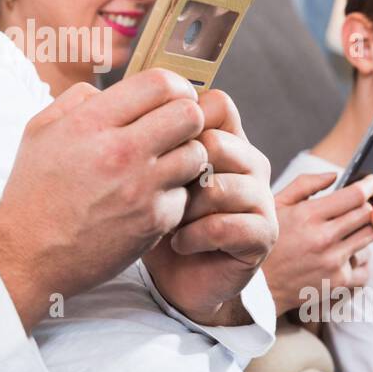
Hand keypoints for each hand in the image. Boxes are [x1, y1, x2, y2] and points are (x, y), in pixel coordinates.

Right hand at [0, 68, 206, 330]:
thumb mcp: (40, 131)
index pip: (160, 84)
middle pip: (189, 114)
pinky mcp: (153, 221)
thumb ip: (78, 100)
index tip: (173, 98)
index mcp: (91, 123)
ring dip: (186, 156)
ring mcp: (140, 189)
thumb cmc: (33, 191)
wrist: (27, 255)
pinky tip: (151, 198)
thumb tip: (110, 90)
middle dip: (188, 117)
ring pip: (197, 154)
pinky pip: (185, 194)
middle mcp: (120, 152)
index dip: (176, 87)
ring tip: (165, 164)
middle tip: (176, 130)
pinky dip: (174, 194)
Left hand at [142, 89, 278, 325]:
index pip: (218, 104)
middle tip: (161, 195)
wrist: (175, 277)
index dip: (183, 121)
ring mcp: (263, 196)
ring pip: (218, 186)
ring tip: (169, 224)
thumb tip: (108, 94)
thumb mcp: (148, 172)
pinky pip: (224, 225)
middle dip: (178, 172)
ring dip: (183, 209)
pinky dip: (193, 237)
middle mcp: (251, 161)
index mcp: (228, 138)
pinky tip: (180, 244)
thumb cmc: (158, 217)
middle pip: (217, 142)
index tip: (155, 148)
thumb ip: (148, 136)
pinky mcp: (264, 233)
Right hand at [263, 172, 372, 315]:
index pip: (355, 196)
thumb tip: (334, 175)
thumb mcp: (276, 205)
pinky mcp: (338, 282)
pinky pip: (366, 265)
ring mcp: (333, 262)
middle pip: (368, 214)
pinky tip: (346, 254)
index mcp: (308, 215)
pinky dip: (360, 258)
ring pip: (370, 236)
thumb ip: (305, 184)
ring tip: (348, 230)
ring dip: (364, 229)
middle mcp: (323, 238)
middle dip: (369, 205)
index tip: (371, 183)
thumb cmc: (266, 243)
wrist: (258, 287)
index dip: (369, 186)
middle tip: (363, 204)